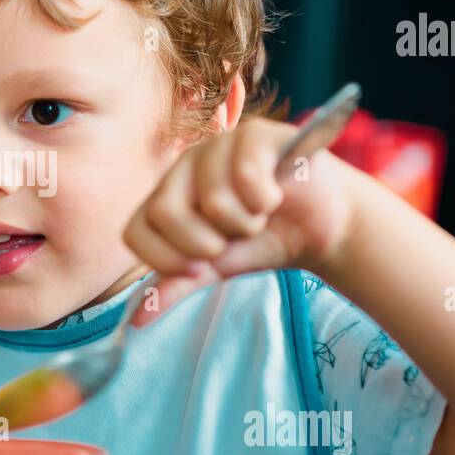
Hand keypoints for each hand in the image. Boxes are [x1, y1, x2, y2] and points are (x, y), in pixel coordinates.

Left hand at [123, 117, 362, 325]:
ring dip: (245, 222)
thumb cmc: (264, 242)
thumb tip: (138, 321)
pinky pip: (245, 174)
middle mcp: (182, 167)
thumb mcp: (217, 267)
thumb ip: (177, 285)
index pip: (134, 230)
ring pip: (212, 199)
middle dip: (207, 243)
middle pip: (165, 213)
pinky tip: (276, 194)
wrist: (321, 227)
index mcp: (165, 197)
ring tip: (259, 215)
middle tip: (233, 239)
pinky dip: (266, 200)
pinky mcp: (252, 134)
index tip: (202, 267)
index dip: (165, 258)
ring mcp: (215, 145)